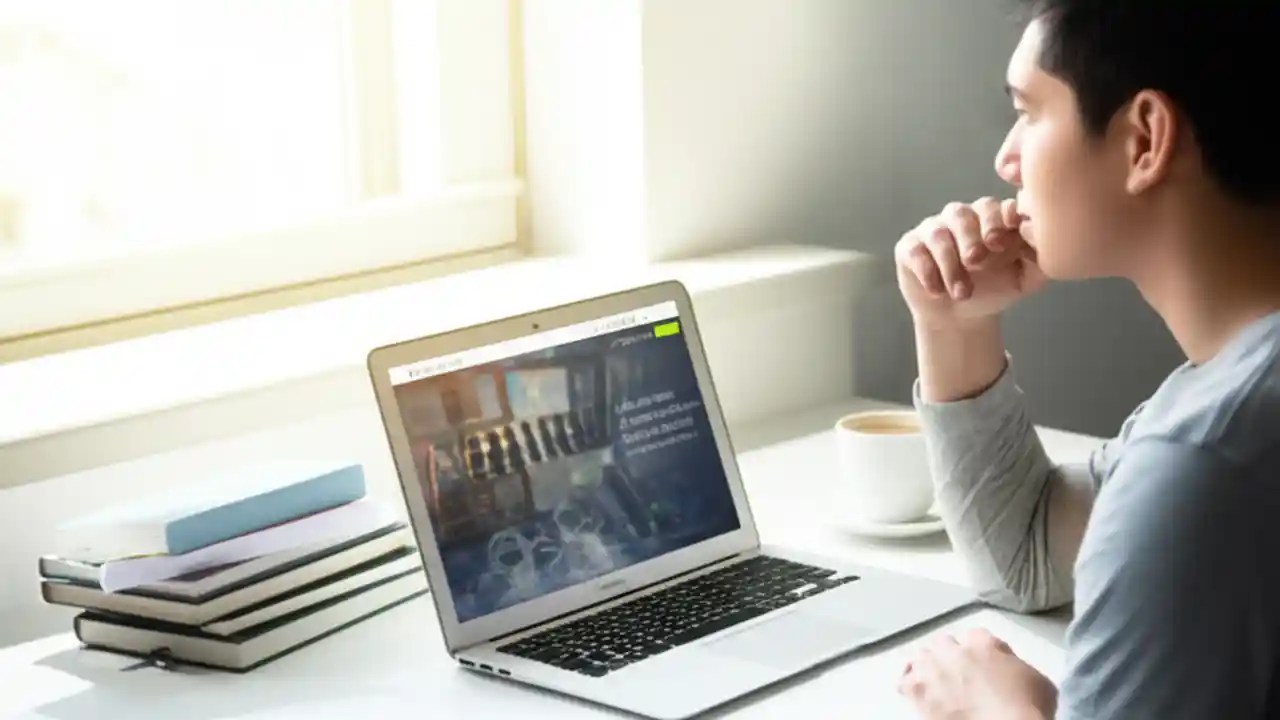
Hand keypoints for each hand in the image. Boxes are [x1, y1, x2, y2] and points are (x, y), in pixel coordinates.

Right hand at [895, 197, 1047, 329]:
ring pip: (938, 233)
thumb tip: (1052, 241)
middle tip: (977, 263)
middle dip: (970, 238)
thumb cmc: (995, 289)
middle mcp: (962, 218)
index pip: (994, 207)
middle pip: (962, 214)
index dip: (997, 220)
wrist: (961, 315)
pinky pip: (915, 250)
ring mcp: (933, 230)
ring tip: (962, 293)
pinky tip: (938, 291)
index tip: (1001, 243)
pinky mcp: (910, 247)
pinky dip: (927, 271)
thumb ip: (1041, 258)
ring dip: (950, 264)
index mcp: (992, 218)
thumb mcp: (1026, 278)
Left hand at [899, 629, 1056, 719]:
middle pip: (944, 644)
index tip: (982, 664)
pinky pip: (904, 681)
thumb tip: (1007, 664)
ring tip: (937, 684)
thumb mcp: (1036, 679)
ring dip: (929, 668)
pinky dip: (910, 684)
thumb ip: (1015, 663)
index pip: (975, 636)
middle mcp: (954, 651)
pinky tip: (917, 691)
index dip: (979, 652)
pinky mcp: (919, 693)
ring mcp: (934, 670)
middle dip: (950, 656)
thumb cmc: (1028, 709)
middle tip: (959, 676)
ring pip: (922, 658)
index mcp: (983, 643)